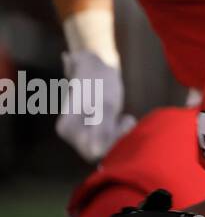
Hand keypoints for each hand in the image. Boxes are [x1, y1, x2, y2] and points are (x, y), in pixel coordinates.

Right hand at [56, 49, 136, 163]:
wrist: (97, 64)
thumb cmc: (101, 82)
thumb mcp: (105, 105)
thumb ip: (101, 129)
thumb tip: (96, 153)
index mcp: (66, 129)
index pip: (92, 152)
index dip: (112, 142)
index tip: (123, 123)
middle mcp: (70, 133)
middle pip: (98, 151)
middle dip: (115, 137)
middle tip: (125, 119)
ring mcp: (79, 130)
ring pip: (104, 145)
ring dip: (119, 133)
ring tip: (125, 117)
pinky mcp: (91, 128)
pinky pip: (108, 139)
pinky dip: (119, 130)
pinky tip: (124, 118)